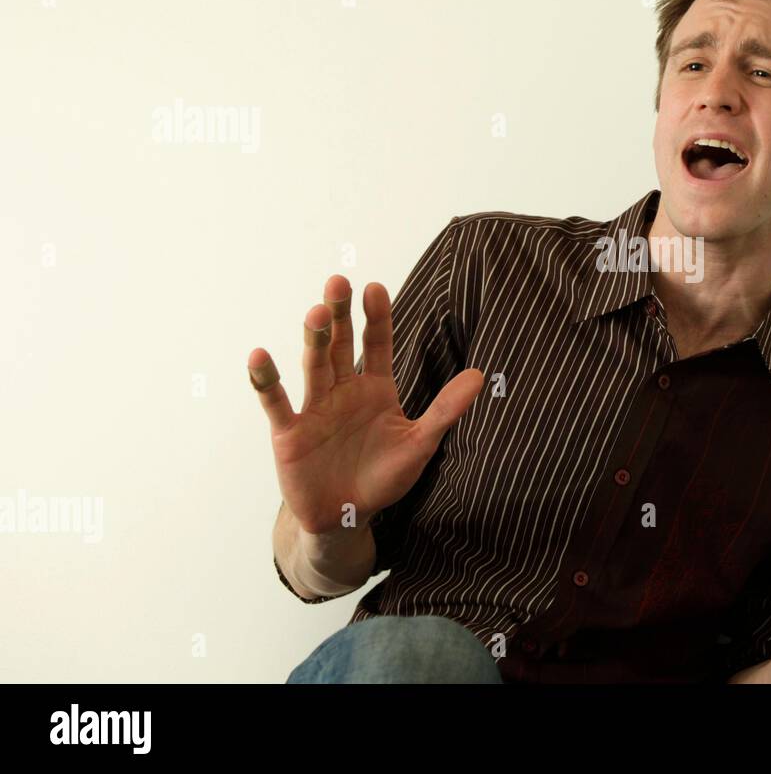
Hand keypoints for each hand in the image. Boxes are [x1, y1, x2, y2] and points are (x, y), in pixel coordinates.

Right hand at [249, 274, 483, 535]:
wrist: (345, 518)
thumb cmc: (384, 479)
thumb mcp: (420, 444)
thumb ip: (446, 409)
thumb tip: (480, 375)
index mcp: (375, 389)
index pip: (376, 343)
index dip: (376, 317)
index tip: (375, 287)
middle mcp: (343, 390)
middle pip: (340, 344)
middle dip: (339, 315)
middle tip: (338, 282)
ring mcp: (314, 409)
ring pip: (313, 365)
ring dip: (313, 339)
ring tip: (316, 313)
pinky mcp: (289, 433)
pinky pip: (275, 402)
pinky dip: (266, 379)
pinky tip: (259, 356)